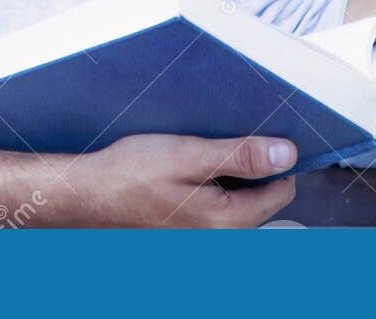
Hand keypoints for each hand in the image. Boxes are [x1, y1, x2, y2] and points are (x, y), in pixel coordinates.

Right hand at [62, 134, 297, 227]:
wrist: (88, 194)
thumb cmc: (131, 175)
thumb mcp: (190, 155)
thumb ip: (242, 156)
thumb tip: (287, 154)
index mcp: (228, 222)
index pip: (282, 191)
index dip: (276, 160)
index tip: (259, 136)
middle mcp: (221, 238)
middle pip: (262, 198)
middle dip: (252, 168)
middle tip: (221, 143)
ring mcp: (204, 237)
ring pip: (239, 202)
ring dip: (230, 176)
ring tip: (201, 155)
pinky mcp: (190, 231)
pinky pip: (218, 206)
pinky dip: (212, 185)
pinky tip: (188, 170)